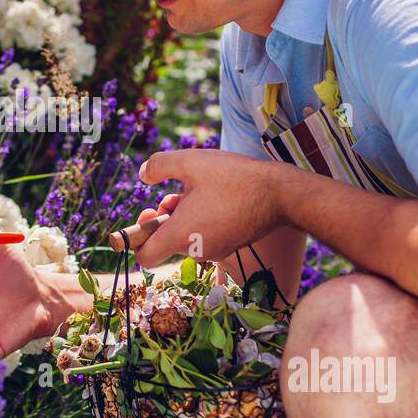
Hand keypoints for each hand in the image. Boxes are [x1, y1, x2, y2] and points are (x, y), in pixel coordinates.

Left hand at [134, 149, 284, 265]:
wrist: (280, 194)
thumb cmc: (234, 178)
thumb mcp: (191, 161)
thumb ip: (159, 165)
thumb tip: (143, 175)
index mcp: (179, 236)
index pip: (145, 256)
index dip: (137, 238)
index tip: (149, 214)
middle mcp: (195, 251)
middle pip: (165, 241)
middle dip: (165, 216)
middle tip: (177, 194)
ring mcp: (214, 251)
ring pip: (186, 235)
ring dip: (185, 214)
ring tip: (201, 190)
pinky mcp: (230, 246)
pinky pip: (204, 235)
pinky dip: (203, 219)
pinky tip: (217, 198)